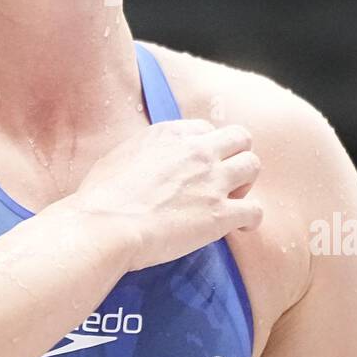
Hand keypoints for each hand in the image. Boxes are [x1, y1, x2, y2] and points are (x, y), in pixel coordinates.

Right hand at [68, 119, 263, 271]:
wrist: (106, 225)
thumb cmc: (102, 195)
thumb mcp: (121, 154)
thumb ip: (147, 152)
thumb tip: (153, 163)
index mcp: (171, 133)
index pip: (207, 128)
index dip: (207, 147)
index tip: (199, 165)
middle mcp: (197, 151)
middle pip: (240, 138)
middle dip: (235, 155)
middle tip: (223, 178)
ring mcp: (212, 181)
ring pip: (253, 166)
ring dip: (245, 183)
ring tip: (231, 200)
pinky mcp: (220, 214)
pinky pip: (255, 211)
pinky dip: (251, 219)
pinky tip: (240, 227)